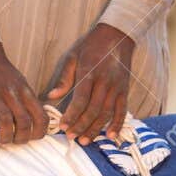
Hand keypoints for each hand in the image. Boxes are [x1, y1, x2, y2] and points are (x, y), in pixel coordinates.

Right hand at [0, 41, 48, 144]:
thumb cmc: (4, 72)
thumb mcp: (22, 83)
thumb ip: (28, 101)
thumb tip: (36, 122)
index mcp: (26, 92)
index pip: (41, 116)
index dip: (40, 132)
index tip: (33, 137)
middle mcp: (13, 94)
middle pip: (24, 121)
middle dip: (22, 138)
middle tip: (15, 142)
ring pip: (6, 120)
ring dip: (6, 136)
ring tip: (3, 141)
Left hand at [48, 24, 134, 144]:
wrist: (118, 35)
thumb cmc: (91, 46)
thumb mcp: (73, 57)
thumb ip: (64, 79)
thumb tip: (51, 97)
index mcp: (89, 73)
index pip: (81, 100)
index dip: (72, 115)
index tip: (63, 126)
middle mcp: (104, 82)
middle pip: (93, 110)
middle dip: (81, 126)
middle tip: (72, 137)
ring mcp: (116, 87)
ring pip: (106, 113)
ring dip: (96, 129)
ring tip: (85, 141)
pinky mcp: (125, 90)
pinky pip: (122, 110)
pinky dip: (118, 124)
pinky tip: (111, 136)